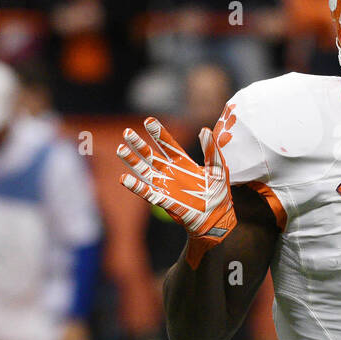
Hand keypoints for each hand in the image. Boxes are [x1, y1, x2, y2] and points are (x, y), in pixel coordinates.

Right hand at [117, 117, 235, 267]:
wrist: (217, 218)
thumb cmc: (219, 193)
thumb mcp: (219, 168)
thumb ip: (211, 150)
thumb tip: (205, 129)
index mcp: (184, 163)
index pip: (168, 145)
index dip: (158, 133)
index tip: (148, 120)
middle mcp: (171, 173)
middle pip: (151, 155)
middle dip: (139, 144)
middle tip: (126, 132)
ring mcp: (166, 186)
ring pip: (145, 171)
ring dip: (133, 161)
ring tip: (121, 149)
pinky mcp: (165, 200)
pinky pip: (147, 192)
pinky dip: (136, 186)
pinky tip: (124, 179)